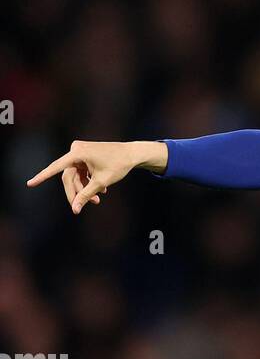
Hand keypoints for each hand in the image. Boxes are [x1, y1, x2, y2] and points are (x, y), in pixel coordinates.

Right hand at [26, 140, 167, 213]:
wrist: (131, 154)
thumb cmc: (118, 166)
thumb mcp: (101, 182)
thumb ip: (86, 195)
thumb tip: (75, 209)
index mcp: (77, 153)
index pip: (56, 168)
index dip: (42, 177)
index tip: (30, 184)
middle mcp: (75, 149)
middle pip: (68, 177)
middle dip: (76, 193)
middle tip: (81, 209)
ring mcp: (79, 151)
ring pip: (75, 176)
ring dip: (84, 189)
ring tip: (98, 200)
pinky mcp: (83, 155)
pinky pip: (80, 172)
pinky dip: (88, 182)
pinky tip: (101, 190)